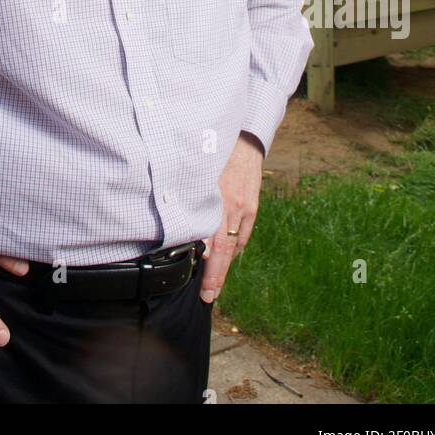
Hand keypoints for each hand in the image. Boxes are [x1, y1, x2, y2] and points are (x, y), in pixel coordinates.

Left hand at [199, 131, 263, 303]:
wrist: (243, 137)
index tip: (201, 287)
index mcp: (216, 200)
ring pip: (234, 245)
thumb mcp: (197, 172)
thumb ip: (190, 198)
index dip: (207, 268)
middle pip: (223, 251)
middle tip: (207, 297)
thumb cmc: (212, 152)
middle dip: (215, 276)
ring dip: (223, 265)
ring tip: (213, 284)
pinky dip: (234, 249)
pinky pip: (242, 235)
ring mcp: (244, 208)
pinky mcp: (252, 207)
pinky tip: (226, 257)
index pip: (212, 243)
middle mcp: (232, 207)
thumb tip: (183, 228)